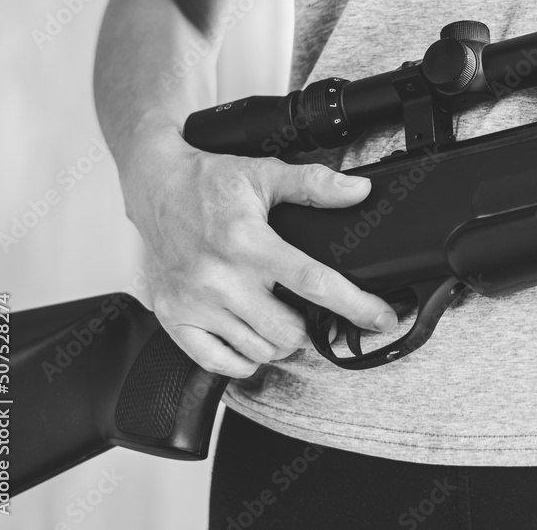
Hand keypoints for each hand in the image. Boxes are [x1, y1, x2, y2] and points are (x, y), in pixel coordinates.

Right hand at [119, 125, 397, 377]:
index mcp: (248, 243)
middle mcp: (220, 278)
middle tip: (304, 308)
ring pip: (259, 350)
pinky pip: (218, 363)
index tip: (382, 319)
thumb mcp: (265, 174)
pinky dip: (243, 358)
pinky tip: (249, 336)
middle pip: (289, 331)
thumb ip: (314, 185)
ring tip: (276, 316)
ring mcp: (194, 302)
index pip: (314, 284)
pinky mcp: (173, 317)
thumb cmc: (210, 182)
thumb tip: (359, 191)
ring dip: (278, 342)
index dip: (356, 306)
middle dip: (308, 327)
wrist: (154, 186)